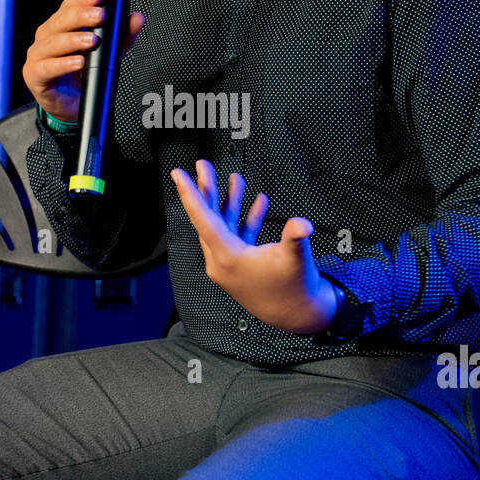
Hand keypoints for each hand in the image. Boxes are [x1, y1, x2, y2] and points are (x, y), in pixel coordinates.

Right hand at [23, 0, 144, 122]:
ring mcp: (38, 54)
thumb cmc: (83, 74)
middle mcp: (47, 35)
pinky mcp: (34, 74)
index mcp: (62, 25)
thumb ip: (121, 36)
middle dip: (81, 16)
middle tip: (100, 16)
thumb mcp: (107, 53)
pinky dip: (63, 64)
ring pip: (53, 42)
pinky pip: (47, 67)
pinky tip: (78, 62)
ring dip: (74, 39)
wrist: (71, 104)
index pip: (69, 3)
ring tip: (92, 40)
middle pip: (61, 19)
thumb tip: (137, 19)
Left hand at [170, 159, 345, 335]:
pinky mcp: (239, 265)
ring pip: (222, 226)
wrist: (298, 314)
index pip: (203, 220)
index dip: (190, 194)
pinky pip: (236, 236)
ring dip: (228, 202)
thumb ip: (296, 238)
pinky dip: (244, 219)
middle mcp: (222, 261)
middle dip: (208, 190)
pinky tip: (257, 202)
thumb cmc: (294, 288)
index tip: (178, 174)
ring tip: (235, 178)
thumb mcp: (296, 260)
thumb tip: (302, 224)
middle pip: (209, 219)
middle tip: (203, 165)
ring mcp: (229, 264)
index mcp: (227, 258)